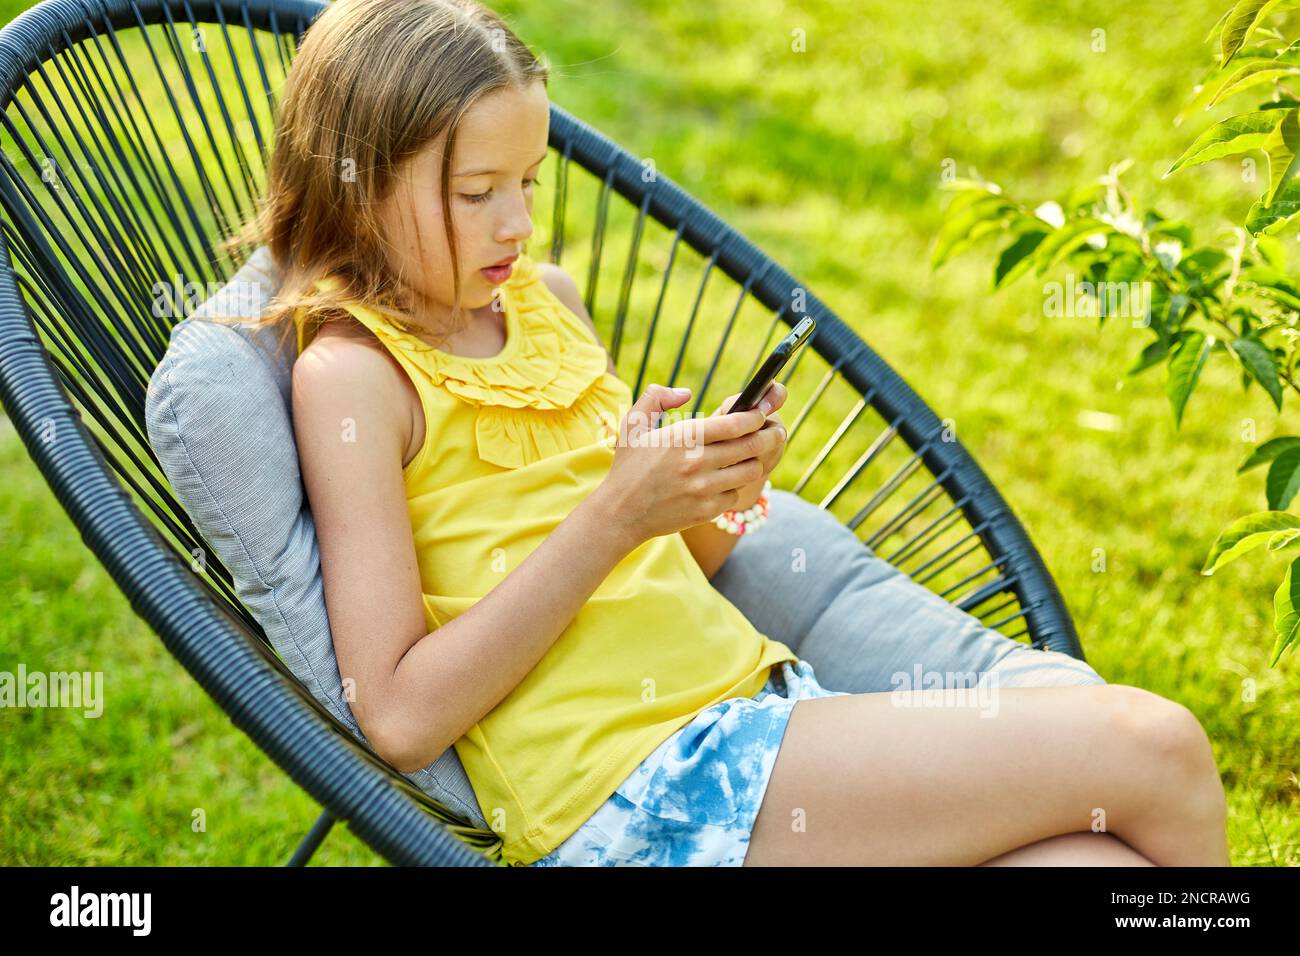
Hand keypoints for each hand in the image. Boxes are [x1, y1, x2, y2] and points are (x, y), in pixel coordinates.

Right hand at [596, 383, 775, 546]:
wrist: (620, 514)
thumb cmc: (628, 467)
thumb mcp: (632, 424)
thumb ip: (656, 397)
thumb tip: (686, 393)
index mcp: (683, 438)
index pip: (734, 423)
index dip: (755, 415)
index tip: (760, 412)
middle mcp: (697, 463)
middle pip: (751, 446)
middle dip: (770, 435)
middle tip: (776, 431)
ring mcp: (704, 490)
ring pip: (749, 471)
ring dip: (754, 461)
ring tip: (753, 455)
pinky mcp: (707, 511)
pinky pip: (735, 494)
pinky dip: (735, 486)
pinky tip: (726, 481)